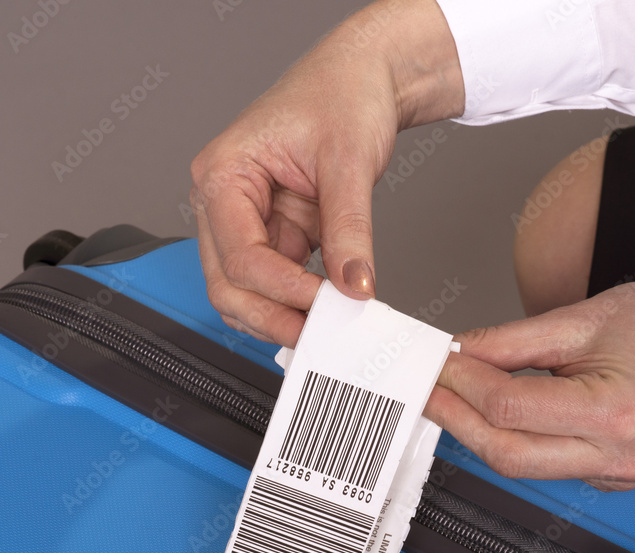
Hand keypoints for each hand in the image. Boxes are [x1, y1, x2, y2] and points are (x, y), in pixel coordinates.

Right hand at [190, 0, 464, 345]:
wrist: (358, 81)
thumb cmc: (340, 98)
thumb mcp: (349, 163)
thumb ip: (350, 230)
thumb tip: (355, 285)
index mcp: (223, 175)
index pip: (240, 255)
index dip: (283, 290)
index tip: (328, 305)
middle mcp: (223, 204)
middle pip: (228, 286)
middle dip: (271, 317)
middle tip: (320, 335)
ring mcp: (247, 224)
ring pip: (245, 294)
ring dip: (282, 317)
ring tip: (329, 327)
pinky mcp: (275, 237)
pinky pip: (276, 286)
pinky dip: (298, 305)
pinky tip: (330, 311)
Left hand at [425, 274, 634, 490]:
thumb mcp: (585, 317)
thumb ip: (513, 342)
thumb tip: (461, 354)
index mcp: (616, 413)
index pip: (510, 410)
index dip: (462, 386)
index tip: (436, 363)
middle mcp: (618, 456)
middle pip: (508, 455)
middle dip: (457, 420)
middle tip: (427, 388)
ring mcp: (618, 475)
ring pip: (523, 465)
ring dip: (482, 431)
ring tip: (455, 394)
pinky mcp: (613, 476)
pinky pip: (548, 464)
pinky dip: (516, 438)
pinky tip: (498, 412)